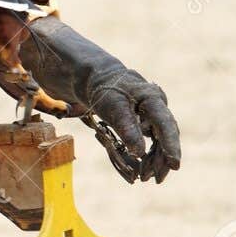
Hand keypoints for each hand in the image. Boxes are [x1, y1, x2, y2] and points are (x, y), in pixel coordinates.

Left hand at [17, 16, 181, 184]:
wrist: (62, 57)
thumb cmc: (77, 66)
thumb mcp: (96, 93)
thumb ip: (120, 118)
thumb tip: (138, 149)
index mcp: (139, 89)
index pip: (162, 119)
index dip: (170, 143)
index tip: (173, 164)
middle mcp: (143, 96)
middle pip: (163, 128)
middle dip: (164, 155)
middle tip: (157, 179)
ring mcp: (134, 103)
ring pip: (153, 133)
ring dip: (153, 156)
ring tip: (148, 177)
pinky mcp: (122, 111)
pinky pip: (138, 133)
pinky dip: (140, 150)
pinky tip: (139, 166)